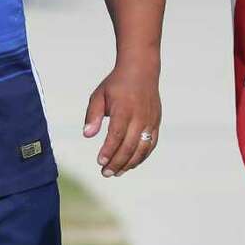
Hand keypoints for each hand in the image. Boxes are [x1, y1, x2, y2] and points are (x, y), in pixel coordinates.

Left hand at [83, 58, 161, 176]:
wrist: (141, 70)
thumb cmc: (116, 85)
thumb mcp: (99, 95)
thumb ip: (93, 115)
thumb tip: (87, 135)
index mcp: (124, 109)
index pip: (116, 136)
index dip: (109, 151)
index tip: (100, 162)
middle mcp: (140, 116)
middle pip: (129, 146)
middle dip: (117, 162)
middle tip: (105, 173)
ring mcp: (150, 121)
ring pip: (142, 149)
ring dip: (129, 163)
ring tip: (117, 172)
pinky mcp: (156, 123)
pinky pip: (151, 145)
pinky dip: (141, 157)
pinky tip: (130, 164)